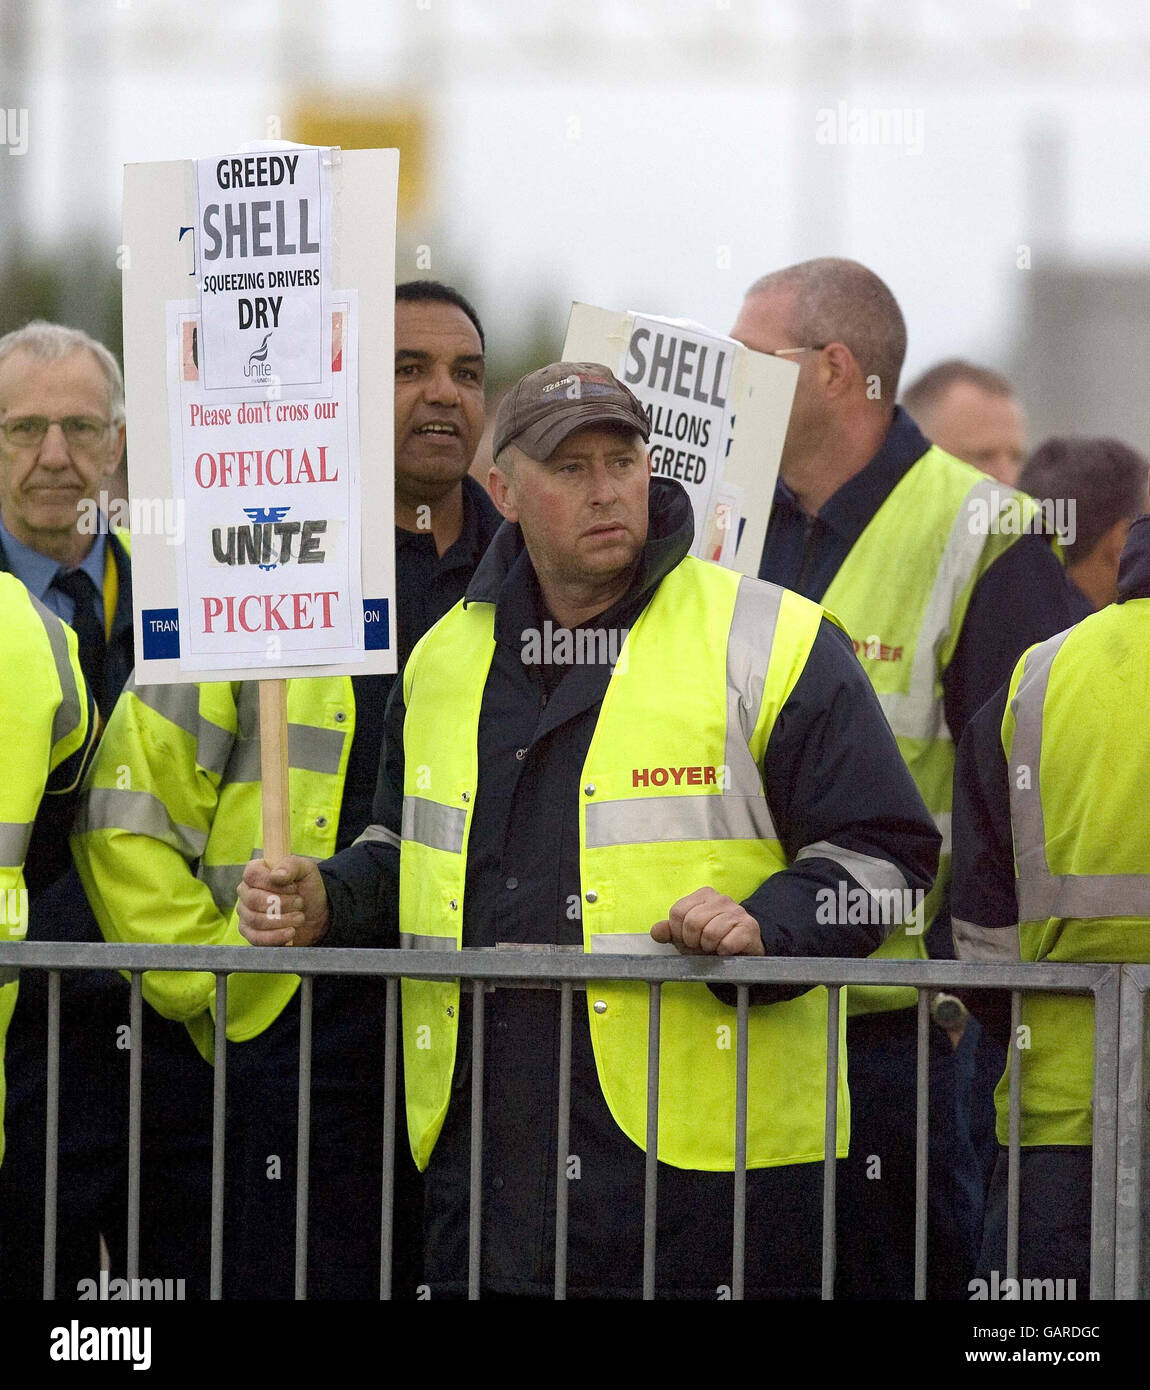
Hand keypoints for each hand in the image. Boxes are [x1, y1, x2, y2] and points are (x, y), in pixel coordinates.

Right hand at [237, 856, 329, 946]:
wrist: (317, 914)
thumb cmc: (307, 888)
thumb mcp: (306, 870)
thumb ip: (291, 866)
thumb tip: (275, 875)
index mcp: (256, 872)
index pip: (252, 875)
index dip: (274, 883)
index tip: (294, 888)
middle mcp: (246, 892)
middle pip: (254, 900)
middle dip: (282, 904)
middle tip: (300, 903)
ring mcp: (246, 913)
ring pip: (255, 920)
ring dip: (282, 920)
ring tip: (299, 917)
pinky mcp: (250, 933)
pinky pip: (256, 938)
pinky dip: (276, 936)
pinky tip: (290, 932)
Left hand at [651, 886, 765, 956]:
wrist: (742, 951)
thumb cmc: (711, 941)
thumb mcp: (686, 936)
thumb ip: (670, 932)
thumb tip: (656, 932)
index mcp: (703, 895)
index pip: (677, 912)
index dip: (678, 932)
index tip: (687, 939)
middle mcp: (721, 898)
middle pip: (692, 922)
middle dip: (693, 942)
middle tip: (701, 945)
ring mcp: (737, 911)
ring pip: (710, 933)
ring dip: (709, 948)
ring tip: (714, 947)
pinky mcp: (749, 926)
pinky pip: (727, 943)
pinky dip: (723, 952)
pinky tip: (726, 950)